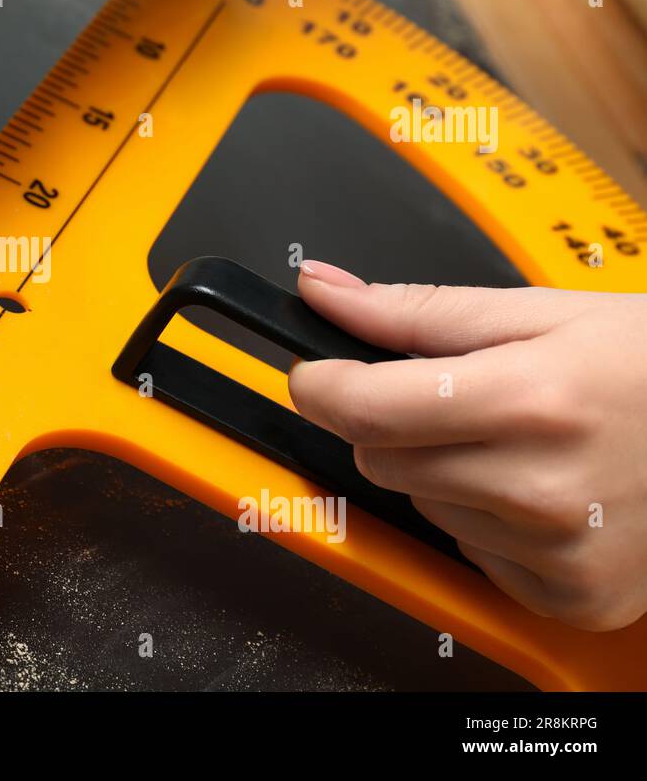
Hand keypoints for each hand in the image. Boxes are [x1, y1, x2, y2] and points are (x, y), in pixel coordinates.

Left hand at [288, 260, 646, 631]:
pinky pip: (469, 552)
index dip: (322, 386)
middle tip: (462, 397)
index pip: (366, 409)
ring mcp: (559, 552)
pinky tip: (543, 488)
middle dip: (394, 422)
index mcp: (532, 400)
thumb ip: (415, 310)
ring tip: (522, 440)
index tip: (317, 373)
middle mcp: (543, 488)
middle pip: (381, 459)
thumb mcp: (540, 312)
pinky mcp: (571, 596)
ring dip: (444, 470)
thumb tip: (325, 292)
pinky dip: (486, 521)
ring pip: (421, 505)